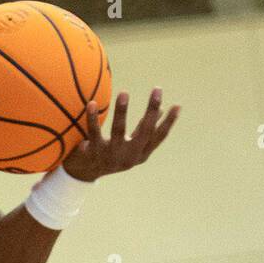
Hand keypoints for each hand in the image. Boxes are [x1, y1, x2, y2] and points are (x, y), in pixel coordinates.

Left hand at [61, 88, 179, 182]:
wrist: (85, 172)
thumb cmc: (112, 154)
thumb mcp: (131, 144)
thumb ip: (144, 129)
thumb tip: (160, 111)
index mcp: (141, 154)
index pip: (158, 137)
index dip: (169, 123)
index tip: (178, 106)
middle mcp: (129, 157)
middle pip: (144, 131)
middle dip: (152, 110)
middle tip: (157, 89)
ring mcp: (111, 156)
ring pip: (118, 131)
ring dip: (122, 111)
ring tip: (124, 92)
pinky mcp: (94, 153)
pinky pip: (94, 133)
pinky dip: (92, 118)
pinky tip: (92, 103)